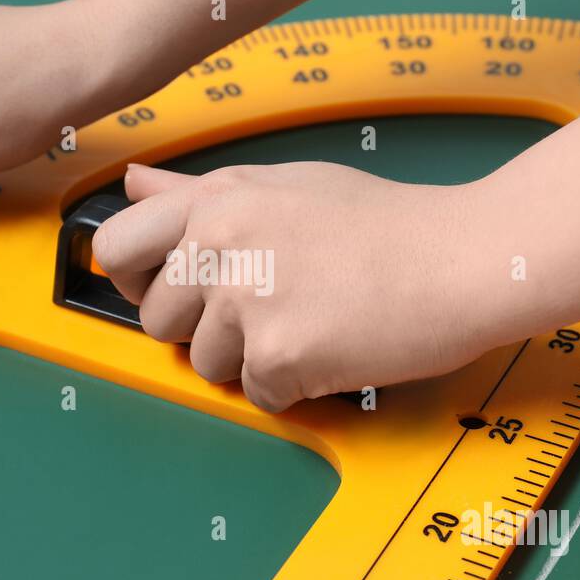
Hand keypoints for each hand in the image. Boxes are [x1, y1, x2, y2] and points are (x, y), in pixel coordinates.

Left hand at [92, 162, 482, 411]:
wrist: (462, 258)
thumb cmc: (384, 223)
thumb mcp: (283, 184)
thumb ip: (198, 191)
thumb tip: (132, 183)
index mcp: (217, 200)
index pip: (117, 245)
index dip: (131, 278)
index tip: (162, 288)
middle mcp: (221, 245)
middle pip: (158, 319)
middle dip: (201, 328)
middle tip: (266, 310)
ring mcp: (248, 301)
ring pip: (207, 365)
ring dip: (252, 360)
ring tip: (312, 323)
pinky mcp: (280, 355)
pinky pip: (258, 396)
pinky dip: (294, 387)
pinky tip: (334, 349)